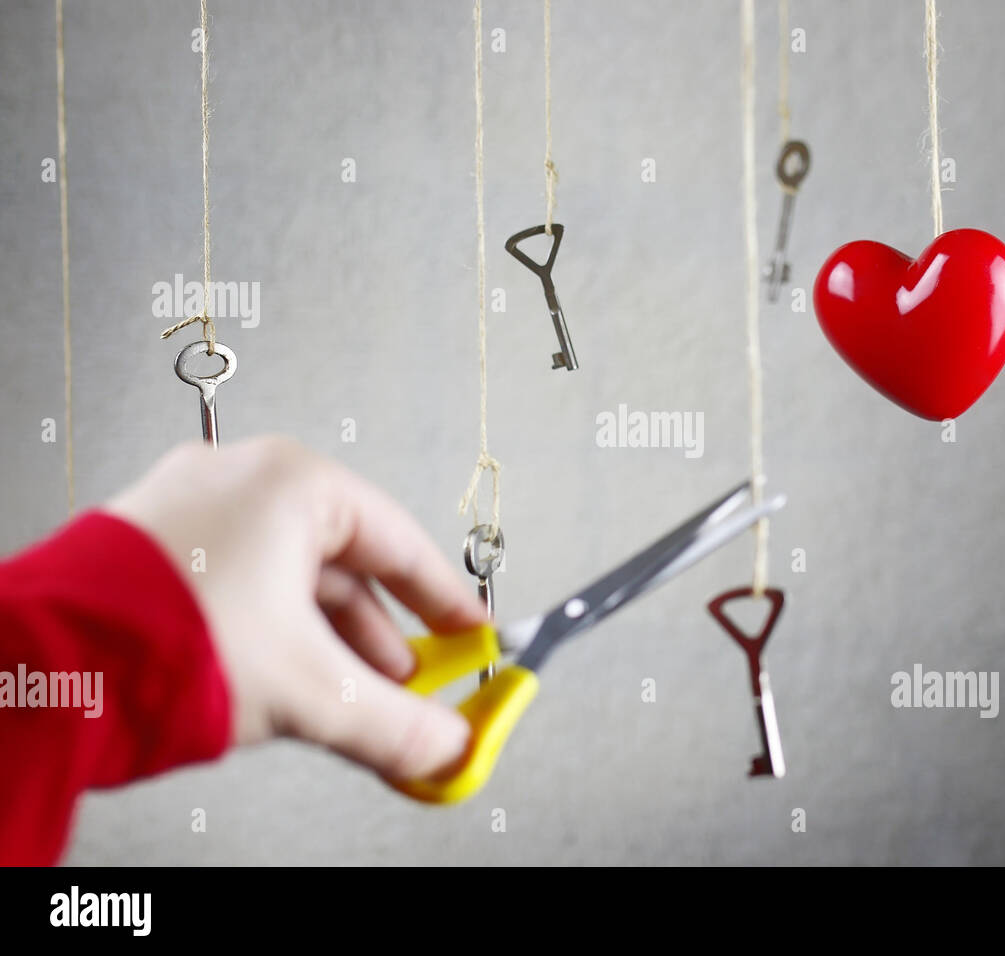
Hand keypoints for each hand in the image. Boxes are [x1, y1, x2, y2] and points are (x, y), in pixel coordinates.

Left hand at [105, 437, 485, 781]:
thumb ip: (396, 722)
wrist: (39, 673)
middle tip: (412, 683)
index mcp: (292, 483)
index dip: (443, 599)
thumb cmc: (161, 645)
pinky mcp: (154, 548)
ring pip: (290, 578)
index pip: (399, 541)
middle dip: (382, 635)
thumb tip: (444, 746)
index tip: (467, 633)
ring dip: (329, 641)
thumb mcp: (310, 692)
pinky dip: (277, 632)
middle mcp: (241, 481)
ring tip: (351, 697)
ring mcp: (191, 510)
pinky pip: (243, 584)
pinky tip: (288, 680)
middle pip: (345, 562)